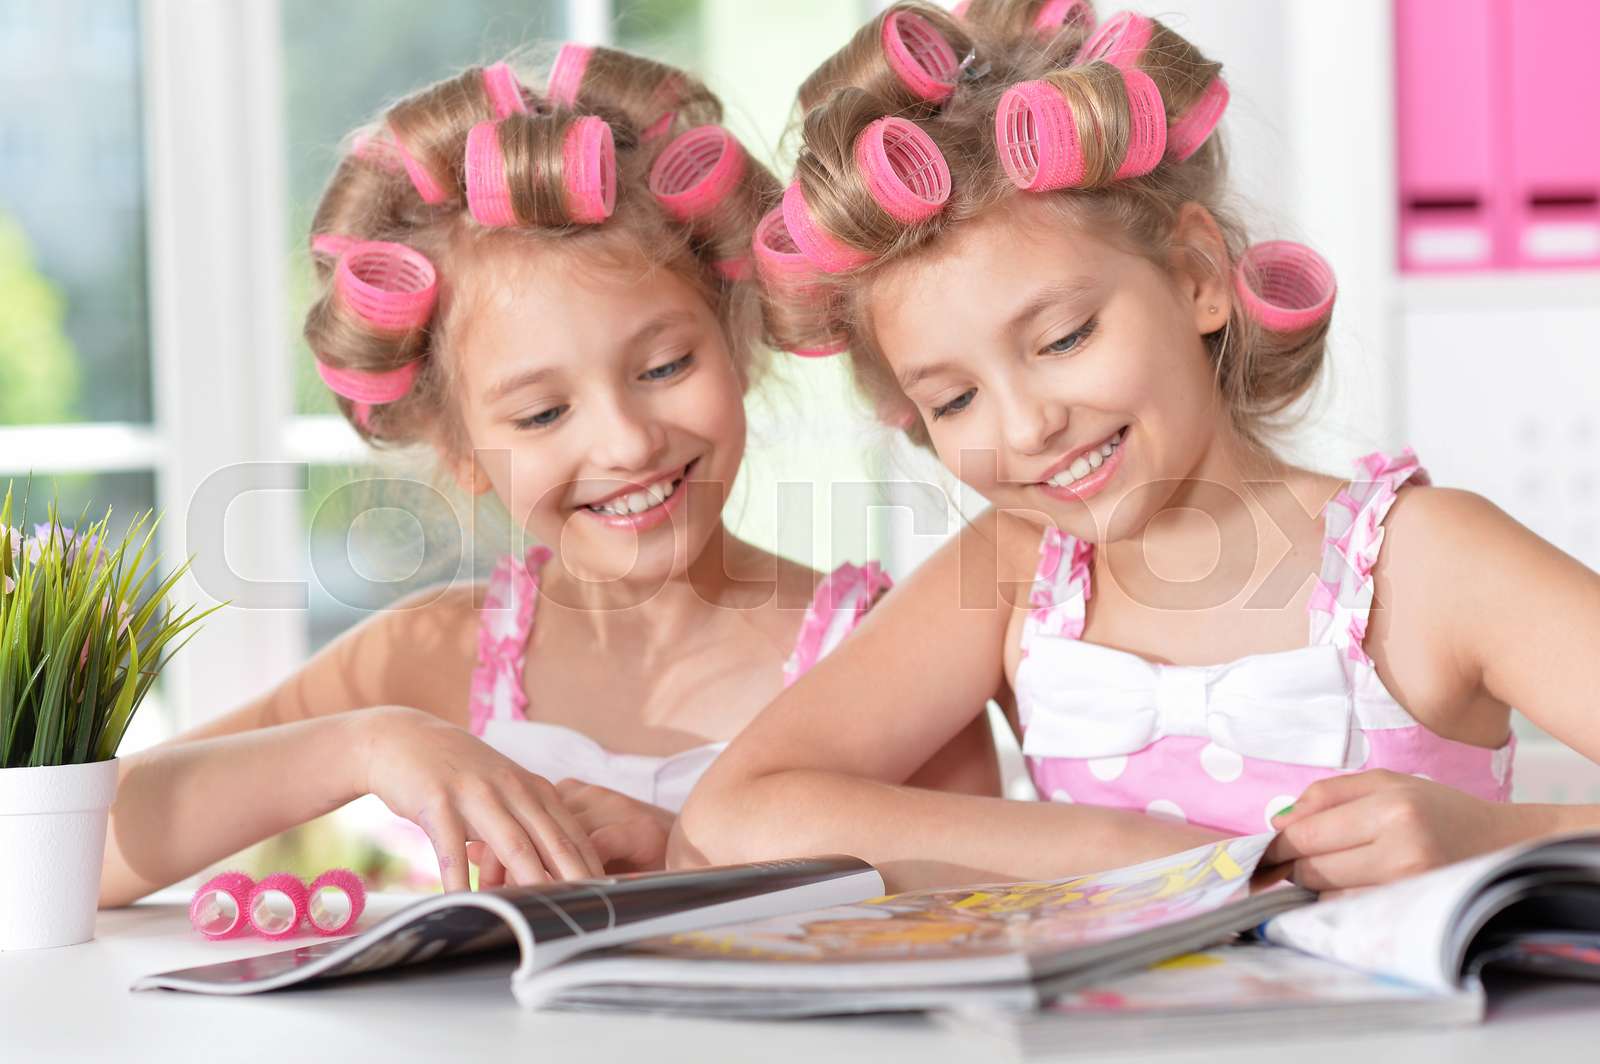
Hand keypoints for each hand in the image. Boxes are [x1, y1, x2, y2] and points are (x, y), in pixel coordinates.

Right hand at [356, 706, 603, 891]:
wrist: (404, 740)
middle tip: (593, 910)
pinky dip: (459, 878)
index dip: (592, 864)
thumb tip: (557, 863)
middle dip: (576, 876)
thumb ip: (529, 820)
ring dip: (529, 881)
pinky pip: (451, 848)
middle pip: (552, 840)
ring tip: (545, 913)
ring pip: (511, 844)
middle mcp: (511, 788)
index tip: (610, 894)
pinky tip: (464, 903)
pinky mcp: (437, 802)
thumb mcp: (502, 789)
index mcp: (532, 788)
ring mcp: (476, 794)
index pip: (572, 831)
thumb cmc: (459, 774)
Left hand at [469, 780, 674, 884]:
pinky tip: (565, 891)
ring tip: (519, 899)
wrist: (689, 841)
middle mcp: (587, 796)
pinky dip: (578, 869)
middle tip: (486, 893)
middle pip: (533, 825)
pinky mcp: (634, 826)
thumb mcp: (570, 843)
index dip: (495, 847)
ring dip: (540, 871)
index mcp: (568, 795)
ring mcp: (611, 808)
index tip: (478, 876)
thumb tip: (474, 853)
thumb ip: (525, 844)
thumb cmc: (625, 850)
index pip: (518, 815)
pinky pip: (596, 846)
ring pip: (561, 837)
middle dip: (508, 862)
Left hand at [1264, 769, 1530, 892]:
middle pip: (1312, 869)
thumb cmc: (1438, 809)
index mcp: (1390, 809)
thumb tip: (1279, 823)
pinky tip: (1349, 889)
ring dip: (1316, 887)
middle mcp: (1401, 851)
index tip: (1261, 853)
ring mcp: (1410, 887)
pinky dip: (1340, 902)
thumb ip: (1327, 796)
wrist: (1503, 844)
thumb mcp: (1385, 783)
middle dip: (1293, 867)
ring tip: (1329, 871)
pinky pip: (1354, 912)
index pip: (1308, 836)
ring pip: (1328, 896)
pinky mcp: (1415, 912)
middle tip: (1291, 862)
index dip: (1276, 848)